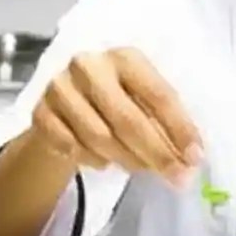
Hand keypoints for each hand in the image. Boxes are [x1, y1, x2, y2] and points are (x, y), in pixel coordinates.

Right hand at [29, 47, 202, 186]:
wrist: (65, 101)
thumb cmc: (118, 97)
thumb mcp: (143, 98)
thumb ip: (164, 120)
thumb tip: (190, 156)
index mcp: (126, 57)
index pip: (159, 95)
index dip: (180, 128)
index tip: (196, 157)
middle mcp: (90, 66)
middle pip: (129, 120)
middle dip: (157, 154)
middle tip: (177, 178)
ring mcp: (60, 88)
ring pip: (100, 138)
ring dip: (127, 160)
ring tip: (142, 168)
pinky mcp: (39, 112)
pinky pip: (72, 148)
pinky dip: (94, 160)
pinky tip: (106, 162)